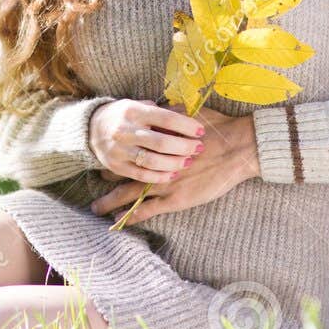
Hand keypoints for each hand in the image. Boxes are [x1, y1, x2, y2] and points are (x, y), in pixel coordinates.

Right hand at [88, 99, 204, 182]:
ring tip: (188, 162)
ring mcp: (120, 150)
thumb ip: (159, 111)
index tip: (201, 131)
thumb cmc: (122, 115)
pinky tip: (172, 174)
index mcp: (134, 111)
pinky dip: (159, 176)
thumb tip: (187, 112)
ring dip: (174, 163)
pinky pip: (141, 175)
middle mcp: (126, 131)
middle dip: (184, 146)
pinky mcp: (117, 166)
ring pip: (152, 161)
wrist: (90, 128)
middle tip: (199, 148)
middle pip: (161, 142)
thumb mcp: (137, 105)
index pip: (166, 118)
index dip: (186, 126)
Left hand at [90, 107, 258, 224]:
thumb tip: (158, 106)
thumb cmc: (216, 128)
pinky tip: (119, 222)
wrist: (236, 149)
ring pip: (129, 195)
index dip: (117, 154)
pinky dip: (132, 216)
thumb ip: (170, 114)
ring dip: (111, 202)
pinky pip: (147, 211)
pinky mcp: (174, 200)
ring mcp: (163, 182)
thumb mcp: (190, 113)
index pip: (130, 149)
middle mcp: (154, 162)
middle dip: (107, 177)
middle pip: (123, 171)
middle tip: (93, 183)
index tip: (105, 157)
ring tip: (96, 209)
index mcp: (156, 142)